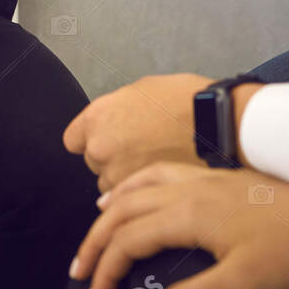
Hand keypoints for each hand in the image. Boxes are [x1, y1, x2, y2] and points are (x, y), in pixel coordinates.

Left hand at [63, 73, 212, 190]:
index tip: (103, 141)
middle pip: (93, 162)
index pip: (73, 140)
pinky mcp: (139, 193)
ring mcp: (118, 174)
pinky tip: (160, 177)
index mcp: (97, 117)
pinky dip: (141, 191)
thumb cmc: (185, 101)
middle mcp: (100, 147)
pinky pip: (130, 196)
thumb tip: (112, 121)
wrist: (214, 122)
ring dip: (125, 178)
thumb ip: (116, 111)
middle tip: (139, 150)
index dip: (90, 140)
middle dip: (111, 158)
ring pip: (110, 184)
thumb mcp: (141, 91)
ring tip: (153, 165)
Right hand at [70, 162, 288, 288]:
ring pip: (139, 185)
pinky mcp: (217, 178)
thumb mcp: (244, 284)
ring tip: (95, 224)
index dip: (105, 270)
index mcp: (189, 213)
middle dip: (95, 240)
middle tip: (80, 268)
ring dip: (110, 207)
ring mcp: (202, 179)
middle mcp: (189, 189)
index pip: (129, 240)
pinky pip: (160, 172)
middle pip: (123, 209)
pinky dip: (137, 182)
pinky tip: (138, 189)